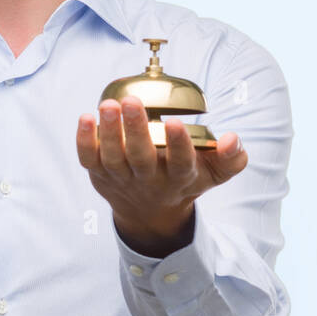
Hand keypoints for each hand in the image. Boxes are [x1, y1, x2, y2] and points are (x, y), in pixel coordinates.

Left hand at [76, 95, 247, 253]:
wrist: (149, 213)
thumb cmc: (183, 180)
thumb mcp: (213, 174)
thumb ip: (229, 158)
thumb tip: (232, 139)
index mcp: (178, 178)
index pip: (180, 163)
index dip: (178, 145)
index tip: (177, 123)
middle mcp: (148, 179)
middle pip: (140, 158)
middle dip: (136, 130)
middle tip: (133, 102)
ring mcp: (121, 178)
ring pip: (112, 158)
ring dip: (109, 132)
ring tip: (108, 105)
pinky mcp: (100, 175)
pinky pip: (89, 159)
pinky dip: (84, 141)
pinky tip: (86, 118)